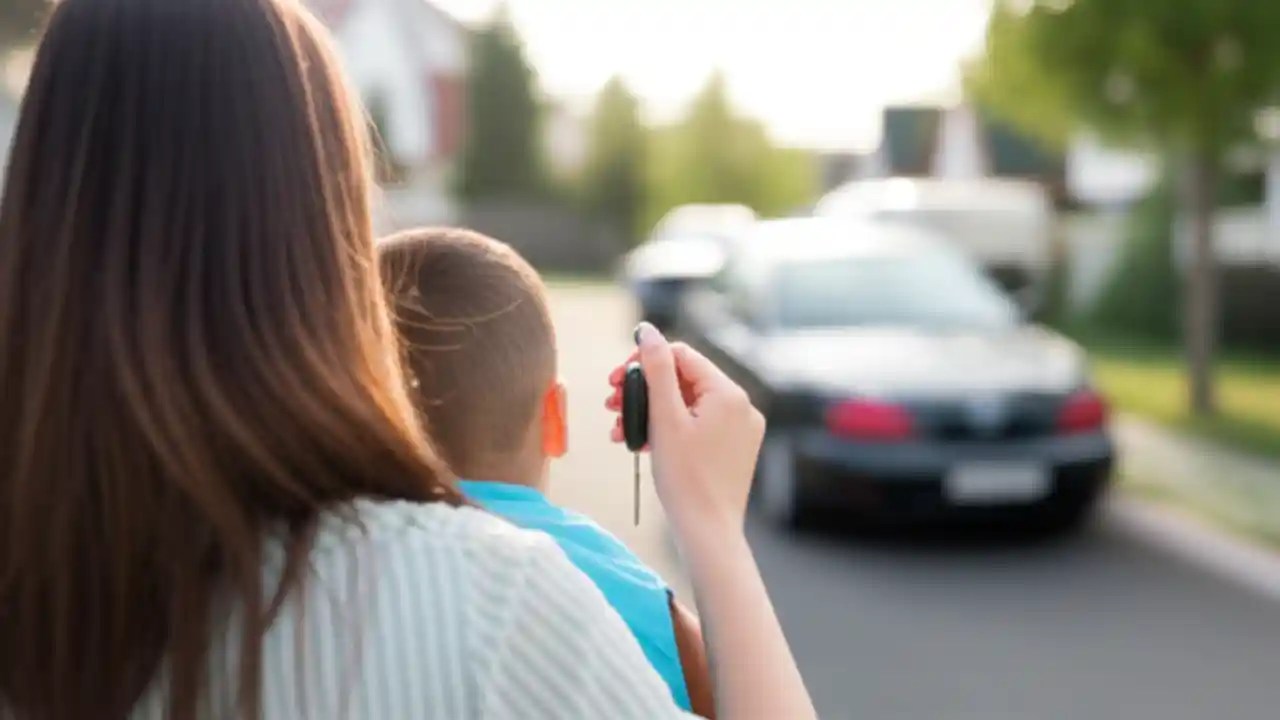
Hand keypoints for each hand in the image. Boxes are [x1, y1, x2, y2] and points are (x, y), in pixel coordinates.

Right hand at [606, 323, 764, 541]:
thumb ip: (656, 370)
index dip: (644, 363)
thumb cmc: (686, 479)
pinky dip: (668, 429)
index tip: (615, 381)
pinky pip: (697, 425)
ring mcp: (739, 429)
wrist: (707, 532)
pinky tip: (640, 442)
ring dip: (650, 411)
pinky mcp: (732, 449)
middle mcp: (741, 406)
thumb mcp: (664, 418)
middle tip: (611, 403)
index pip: (681, 356)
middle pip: (683, 380)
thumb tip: (648, 330)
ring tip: (620, 428)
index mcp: (729, 393)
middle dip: (643, 390)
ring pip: (687, 404)